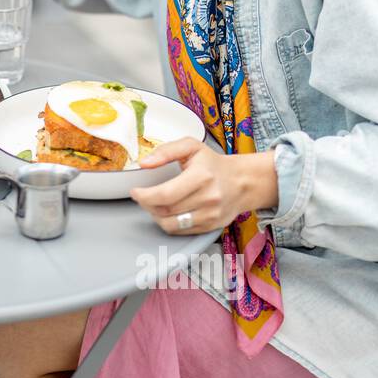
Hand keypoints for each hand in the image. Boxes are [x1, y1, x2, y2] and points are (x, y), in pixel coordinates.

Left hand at [128, 139, 278, 235]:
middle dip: (147, 204)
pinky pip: (181, 231)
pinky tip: (168, 212)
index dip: (144, 196)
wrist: (243, 181)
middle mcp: (208, 198)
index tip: (135, 191)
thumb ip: (166, 151)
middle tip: (143, 196)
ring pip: (171, 224)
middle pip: (165, 211)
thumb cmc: (213, 163)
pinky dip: (169, 223)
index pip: (164, 195)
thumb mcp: (191, 147)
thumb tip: (145, 163)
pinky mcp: (211, 226)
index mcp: (201, 177)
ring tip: (154, 205)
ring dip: (156, 216)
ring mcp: (211, 215)